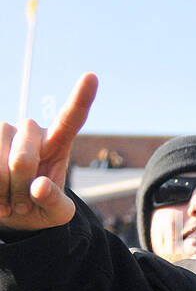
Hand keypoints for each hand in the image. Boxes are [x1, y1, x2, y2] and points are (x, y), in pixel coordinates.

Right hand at [0, 73, 97, 231]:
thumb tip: (39, 186)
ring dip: (2, 191)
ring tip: (8, 199)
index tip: (92, 76)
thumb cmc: (37, 208)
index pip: (71, 119)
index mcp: (57, 142)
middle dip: (20, 191)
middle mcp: (29, 129)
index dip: (81, 98)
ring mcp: (3, 130)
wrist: (8, 213)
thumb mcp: (57, 214)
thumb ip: (55, 202)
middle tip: (22, 204)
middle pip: (22, 161)